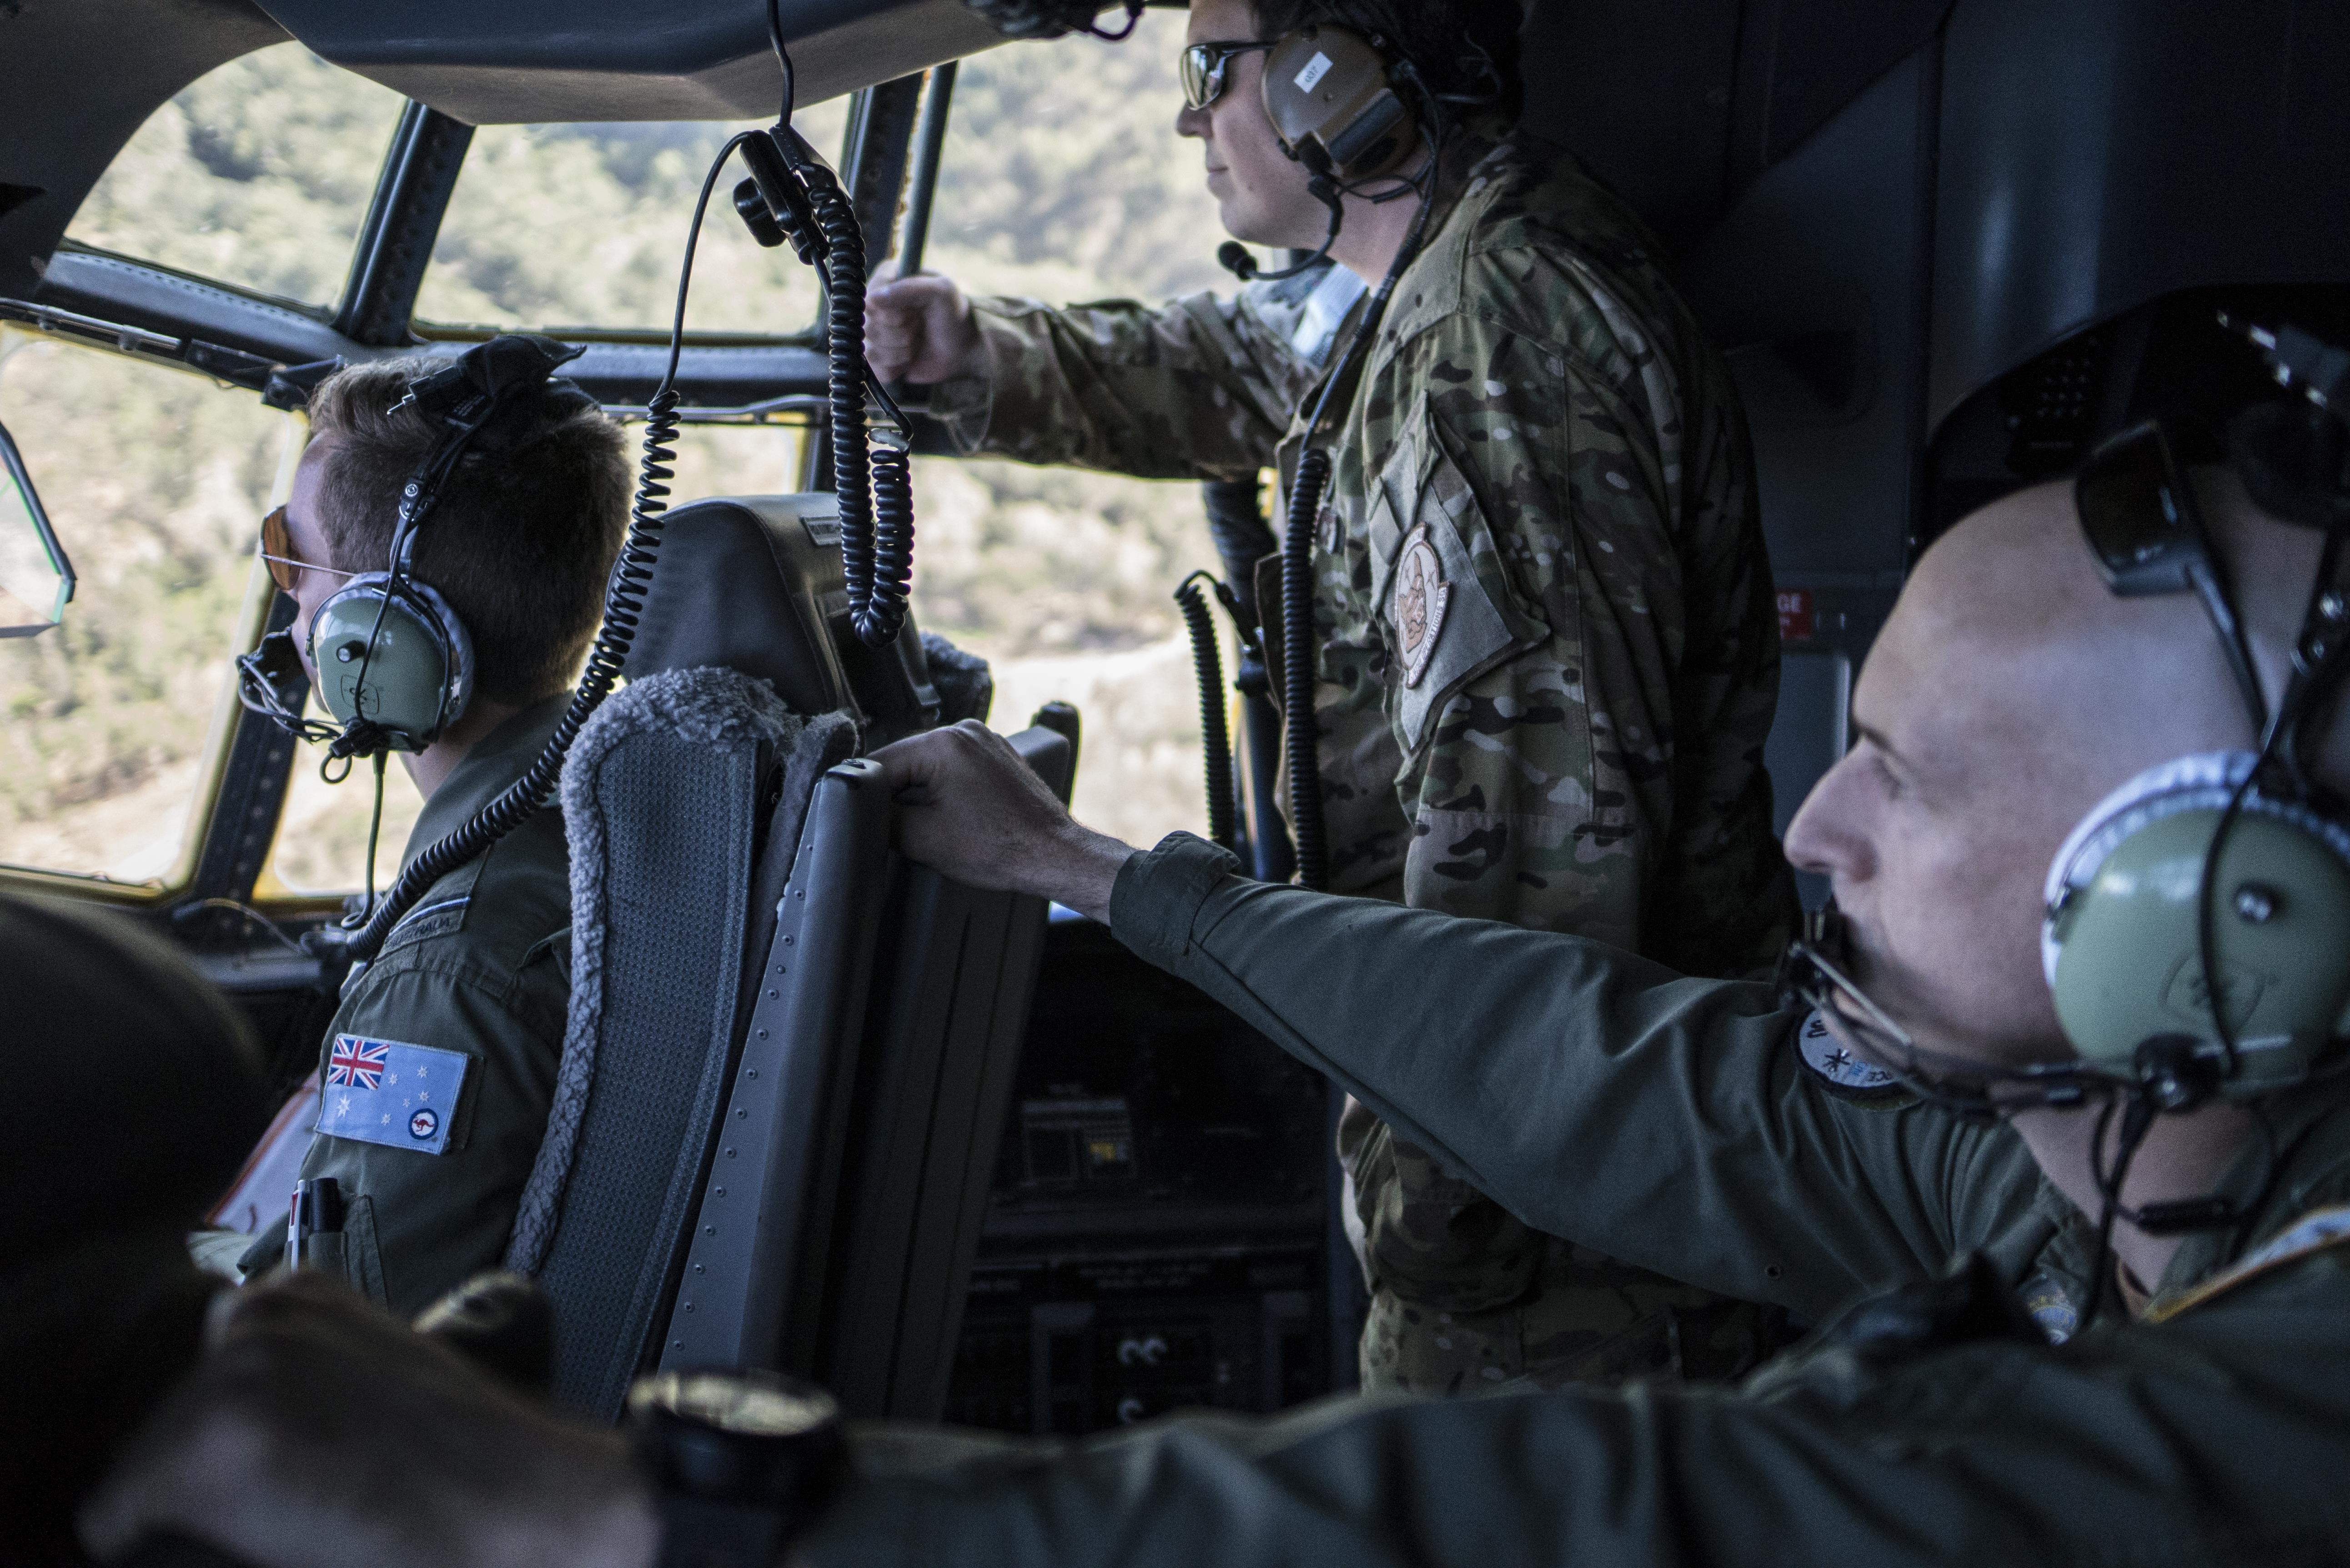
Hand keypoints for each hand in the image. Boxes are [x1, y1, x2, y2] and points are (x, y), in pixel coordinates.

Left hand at [80, 1272, 655, 1567]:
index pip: (192, 1381)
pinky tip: (274, 1535)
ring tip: (302, 1515)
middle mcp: (253, 1312)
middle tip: (310, 1497)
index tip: (299, 1466)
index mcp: (297, 1293)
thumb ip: (305, 1377)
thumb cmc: (468, 1466)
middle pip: (156, 1424)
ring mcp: (230, 1368)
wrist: (531, 1505)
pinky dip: (165, 1547)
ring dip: (194, 1511)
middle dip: (207, 1473)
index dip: (235, 1444)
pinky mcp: (206, 1436)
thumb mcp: (376, 1381)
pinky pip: (114, 1521)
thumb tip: (243, 1429)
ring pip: (136, 1474)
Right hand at [864, 265, 982, 384]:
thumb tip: (874, 298)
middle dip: (900, 333)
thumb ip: (910, 288)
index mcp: (888, 279)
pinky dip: (895, 367)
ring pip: (870, 348)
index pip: (871, 296)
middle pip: (869, 324)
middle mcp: (876, 303)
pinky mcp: (877, 356)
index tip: (913, 312)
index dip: (891, 310)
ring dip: (899, 352)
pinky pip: (873, 368)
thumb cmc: (953, 316)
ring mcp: (874, 331)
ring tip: (916, 344)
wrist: (962, 351)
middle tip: (919, 327)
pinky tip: (908, 360)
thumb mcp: (942, 292)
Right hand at [870, 720, 1137, 921]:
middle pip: (905, 762)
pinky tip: (955, 819)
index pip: (880, 762)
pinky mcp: (998, 756)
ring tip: (932, 827)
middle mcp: (966, 731)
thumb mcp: (922, 838)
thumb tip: (862, 808)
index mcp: (943, 743)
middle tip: (897, 830)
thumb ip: (882, 817)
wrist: (1054, 856)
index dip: (865, 795)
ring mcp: (985, 741)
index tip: (861, 819)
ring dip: (921, 795)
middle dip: (896, 795)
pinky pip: (955, 769)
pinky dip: (946, 792)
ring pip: (929, 766)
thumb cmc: (1001, 848)